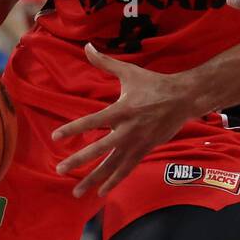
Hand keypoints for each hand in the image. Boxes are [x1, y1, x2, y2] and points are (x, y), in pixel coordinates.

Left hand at [50, 44, 199, 198]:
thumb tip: (87, 46)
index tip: (56, 137)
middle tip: (60, 170)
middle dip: (78, 161)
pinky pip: (126, 169)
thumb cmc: (154, 84)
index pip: (92, 122)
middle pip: (99, 149)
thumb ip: (105, 62)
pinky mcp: (144, 150)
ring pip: (112, 165)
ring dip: (93, 179)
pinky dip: (113, 181)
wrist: (184, 98)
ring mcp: (137, 143)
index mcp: (121, 110)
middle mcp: (127, 130)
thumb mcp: (129, 72)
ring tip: (77, 192)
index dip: (73, 129)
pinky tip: (101, 192)